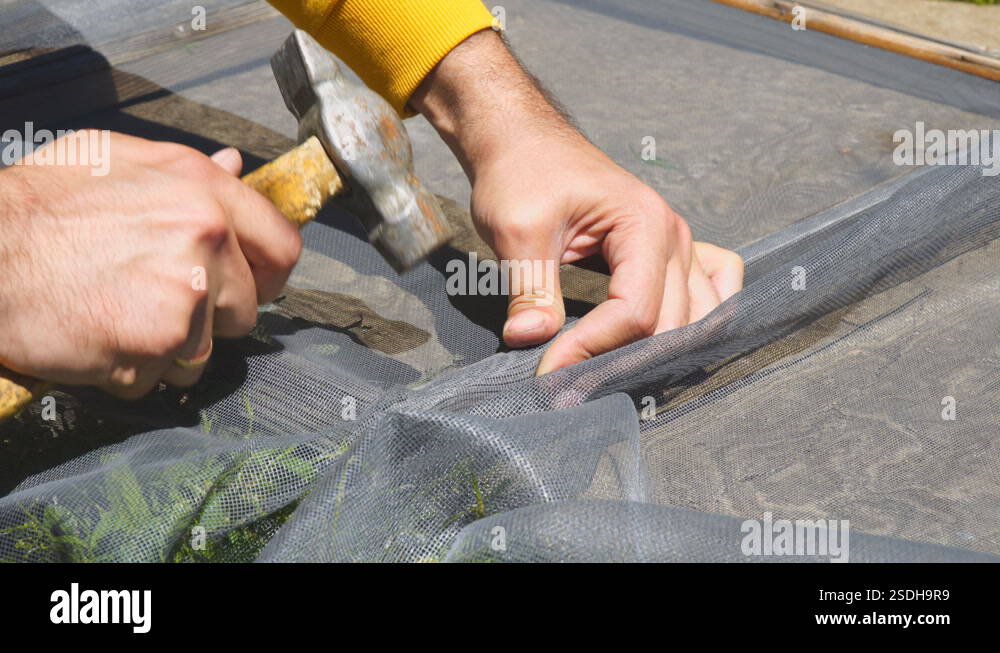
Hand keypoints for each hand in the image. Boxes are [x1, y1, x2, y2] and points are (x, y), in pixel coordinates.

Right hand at [0, 131, 300, 396]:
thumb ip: (189, 172)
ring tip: (116, 315)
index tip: (256, 288)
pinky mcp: (154, 344)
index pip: (283, 248)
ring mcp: (183, 296)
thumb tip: (233, 168)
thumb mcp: (117, 160)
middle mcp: (205, 240)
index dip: (270, 277)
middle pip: (245, 311)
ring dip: (166, 348)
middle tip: (154, 302)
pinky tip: (97, 335)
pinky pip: (161, 377)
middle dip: (209, 319)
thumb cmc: (38, 204)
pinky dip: (131, 370)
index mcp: (204, 192)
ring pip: (203, 351)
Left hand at [410, 30, 743, 374]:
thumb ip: (530, 287)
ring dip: (660, 354)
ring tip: (608, 376)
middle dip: (623, 363)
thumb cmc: (521, 172)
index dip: (592, 351)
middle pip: (672, 325)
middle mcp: (674, 235)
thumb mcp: (516, 228)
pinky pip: (713, 288)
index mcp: (643, 224)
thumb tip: (530, 340)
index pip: (634, 311)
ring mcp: (679, 242)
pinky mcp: (671, 250)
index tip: (549, 374)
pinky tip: (670, 342)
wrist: (523, 141)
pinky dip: (701, 319)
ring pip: (698, 319)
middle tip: (571, 388)